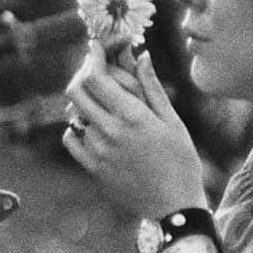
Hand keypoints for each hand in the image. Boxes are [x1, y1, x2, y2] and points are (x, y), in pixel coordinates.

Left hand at [62, 40, 206, 215]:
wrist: (174, 207)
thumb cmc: (181, 161)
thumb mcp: (172, 121)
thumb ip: (152, 87)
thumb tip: (141, 55)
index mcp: (132, 117)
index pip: (97, 78)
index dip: (93, 57)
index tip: (95, 46)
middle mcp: (110, 132)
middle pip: (77, 91)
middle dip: (83, 73)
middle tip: (94, 69)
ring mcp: (98, 151)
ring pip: (75, 114)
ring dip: (83, 101)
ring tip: (100, 98)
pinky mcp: (93, 168)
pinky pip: (71, 139)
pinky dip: (76, 127)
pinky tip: (92, 125)